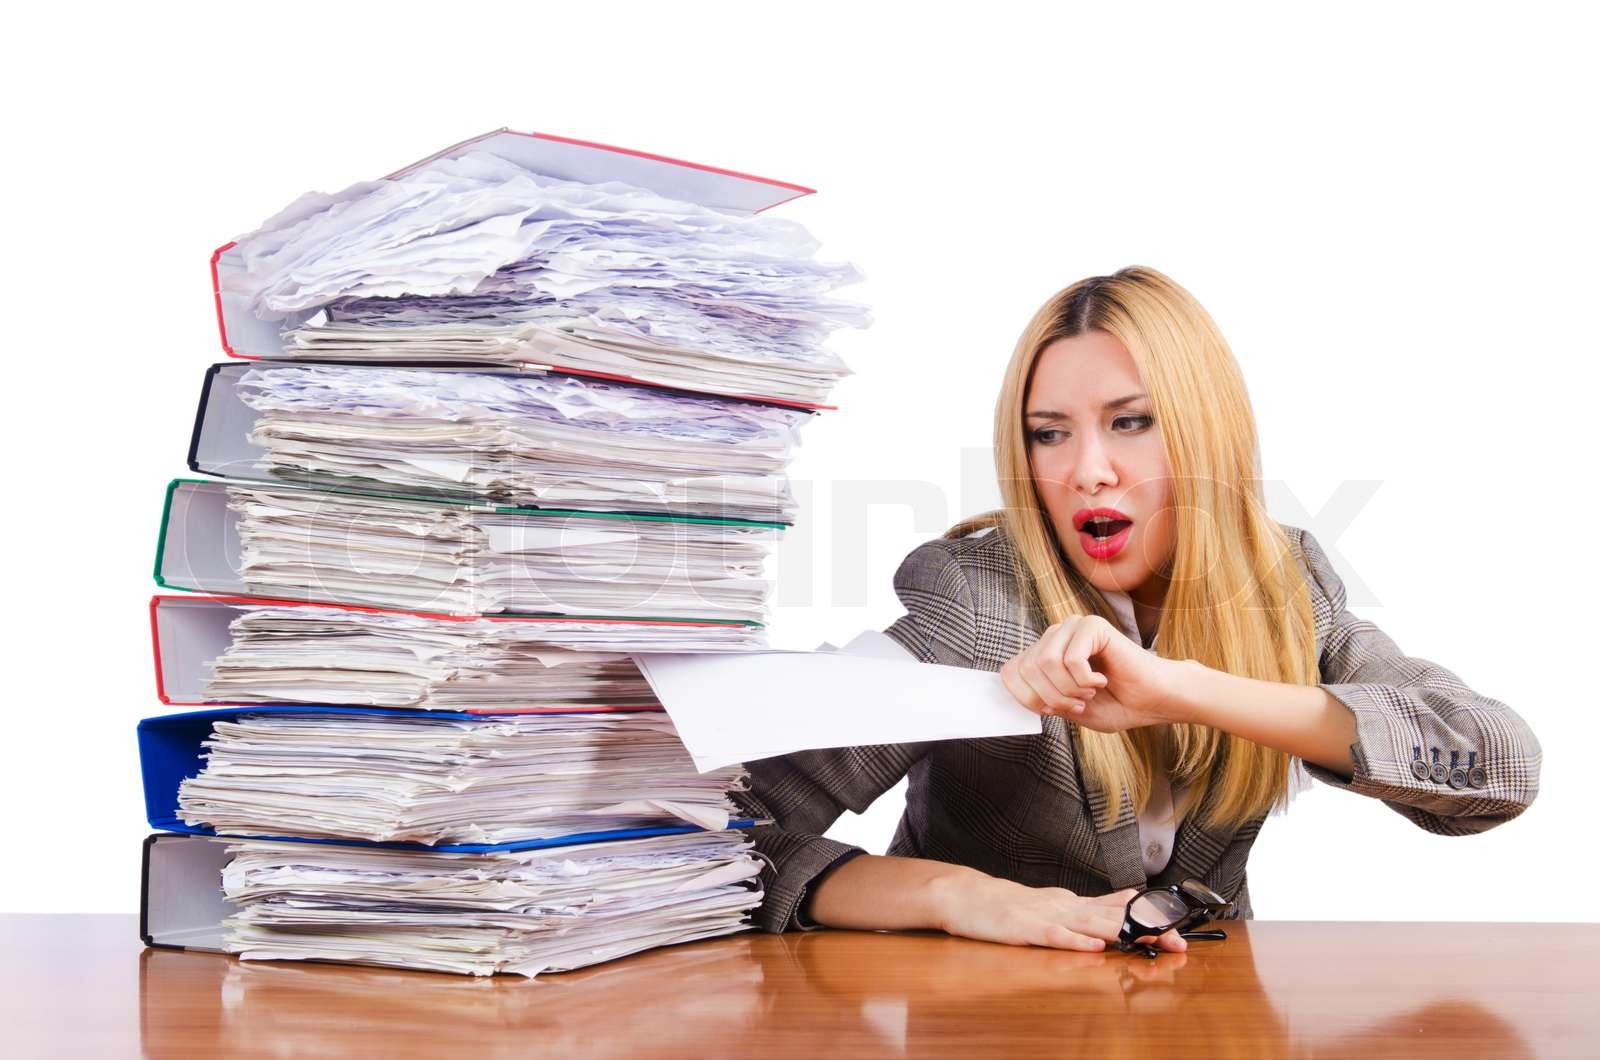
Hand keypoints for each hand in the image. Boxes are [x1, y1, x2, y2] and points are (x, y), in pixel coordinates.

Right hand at [935, 872, 1187, 952]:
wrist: (965, 896)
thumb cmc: (1010, 906)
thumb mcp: (1057, 902)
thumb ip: (1091, 903)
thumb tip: (1131, 897)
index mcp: (1073, 904)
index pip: (1118, 910)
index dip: (1149, 920)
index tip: (1180, 928)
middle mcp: (1065, 907)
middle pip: (1112, 918)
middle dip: (1146, 929)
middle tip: (1177, 940)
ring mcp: (1045, 917)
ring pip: (1088, 925)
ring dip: (1120, 933)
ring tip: (1148, 939)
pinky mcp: (1024, 929)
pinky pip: (1053, 937)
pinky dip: (1074, 942)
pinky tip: (1092, 947)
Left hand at [999, 614, 1186, 731]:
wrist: (1153, 701)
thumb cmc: (1116, 704)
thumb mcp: (1067, 708)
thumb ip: (1040, 698)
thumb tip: (1013, 689)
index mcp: (1045, 652)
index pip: (1010, 671)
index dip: (1028, 698)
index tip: (1055, 710)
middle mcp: (1055, 635)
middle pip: (1026, 669)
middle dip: (1051, 697)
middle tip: (1079, 703)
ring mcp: (1073, 627)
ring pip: (1045, 663)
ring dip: (1068, 689)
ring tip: (1091, 692)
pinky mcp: (1092, 625)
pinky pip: (1070, 659)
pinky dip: (1084, 679)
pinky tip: (1102, 679)